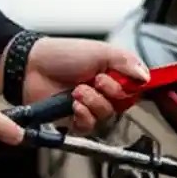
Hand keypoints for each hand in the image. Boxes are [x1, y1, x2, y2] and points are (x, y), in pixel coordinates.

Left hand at [0, 36, 149, 132]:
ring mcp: (89, 104)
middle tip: (98, 81)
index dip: (137, 87)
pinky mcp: (74, 119)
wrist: (31, 66)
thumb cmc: (61, 54)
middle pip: (123, 103)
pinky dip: (84, 116)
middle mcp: (103, 90)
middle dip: (111, 93)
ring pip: (107, 115)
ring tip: (78, 91)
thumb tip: (146, 76)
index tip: (135, 84)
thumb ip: (125, 62)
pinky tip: (74, 105)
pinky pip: (89, 126)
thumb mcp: (99, 51)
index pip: (136, 85)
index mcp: (112, 72)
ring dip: (94, 103)